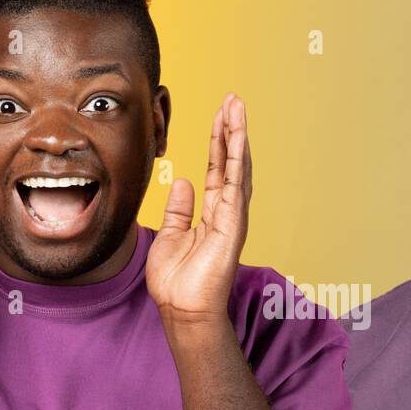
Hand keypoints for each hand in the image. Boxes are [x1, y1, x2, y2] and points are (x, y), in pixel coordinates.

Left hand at [146, 93, 251, 325]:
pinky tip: (236, 133)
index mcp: (213, 214)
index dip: (218, 142)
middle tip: (232, 99)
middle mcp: (228, 211)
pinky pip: (235, 180)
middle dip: (232, 130)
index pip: (218, 169)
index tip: (220, 116)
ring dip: (237, 134)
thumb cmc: (177, 282)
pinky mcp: (233, 221)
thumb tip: (185, 183)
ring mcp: (233, 215)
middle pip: (232, 162)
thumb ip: (180, 209)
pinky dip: (237, 155)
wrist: (183, 310)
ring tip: (236, 105)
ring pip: (238, 166)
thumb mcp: (172, 235)